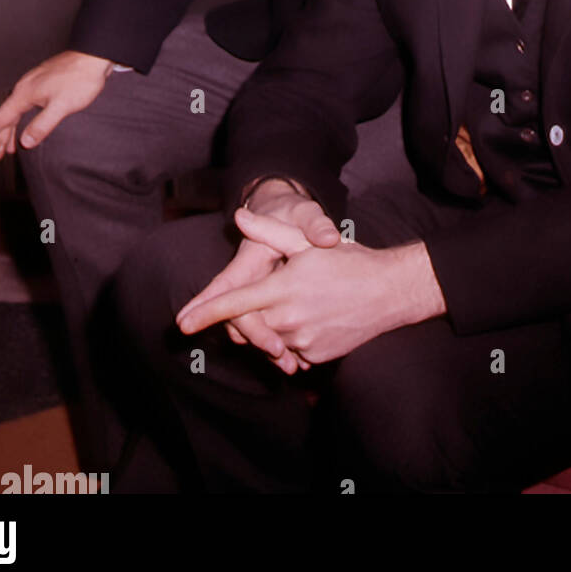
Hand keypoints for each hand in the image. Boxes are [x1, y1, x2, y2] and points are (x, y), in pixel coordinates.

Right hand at [0, 50, 112, 161]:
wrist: (93, 57)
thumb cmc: (80, 78)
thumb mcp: (61, 106)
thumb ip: (42, 125)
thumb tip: (26, 142)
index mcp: (25, 93)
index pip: (2, 118)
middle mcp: (26, 88)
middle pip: (7, 117)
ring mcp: (35, 84)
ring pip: (16, 111)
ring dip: (10, 130)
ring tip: (8, 148)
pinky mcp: (45, 83)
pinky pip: (25, 105)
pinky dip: (21, 119)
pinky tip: (25, 125)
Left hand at [176, 181, 341, 372]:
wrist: (388, 292)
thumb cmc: (348, 261)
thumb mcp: (309, 241)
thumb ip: (270, 231)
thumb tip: (238, 215)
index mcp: (283, 288)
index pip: (234, 304)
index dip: (205, 314)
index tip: (182, 324)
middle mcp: (288, 318)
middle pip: (249, 324)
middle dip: (248, 314)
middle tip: (273, 295)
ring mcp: (302, 341)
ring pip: (269, 339)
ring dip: (272, 325)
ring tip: (299, 303)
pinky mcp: (314, 356)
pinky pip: (290, 352)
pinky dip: (291, 338)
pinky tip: (311, 318)